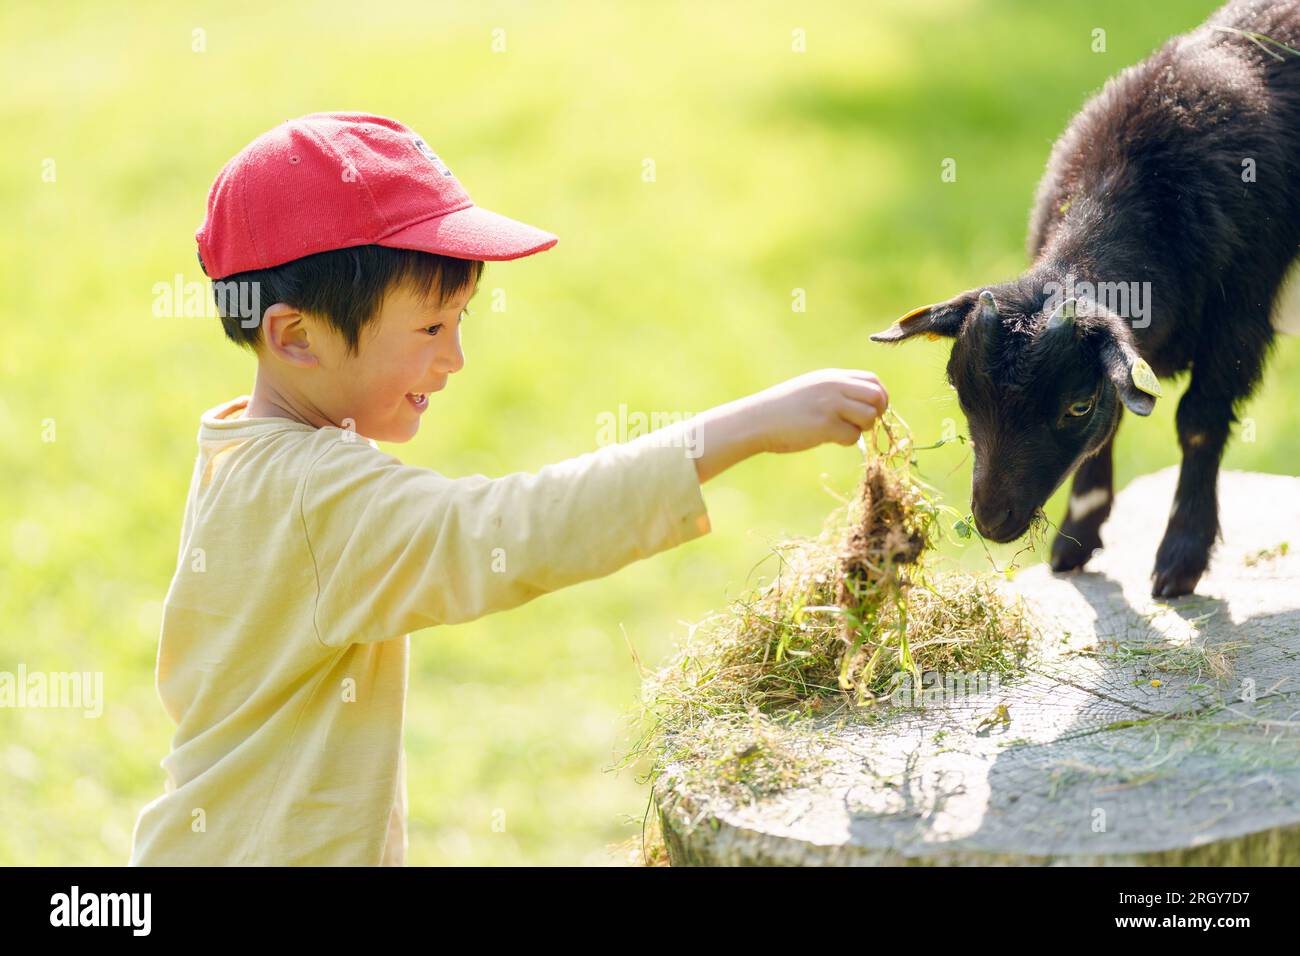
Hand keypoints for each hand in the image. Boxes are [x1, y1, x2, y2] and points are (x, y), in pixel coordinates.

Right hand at [746, 368, 887, 453]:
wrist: (756, 419)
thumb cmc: (783, 408)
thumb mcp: (811, 389)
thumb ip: (836, 391)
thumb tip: (865, 405)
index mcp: (832, 377)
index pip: (873, 381)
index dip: (878, 397)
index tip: (868, 410)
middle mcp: (834, 386)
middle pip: (878, 396)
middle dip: (876, 413)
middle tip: (861, 424)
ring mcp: (831, 405)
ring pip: (869, 416)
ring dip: (861, 428)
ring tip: (841, 430)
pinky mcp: (825, 425)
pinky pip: (852, 435)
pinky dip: (845, 441)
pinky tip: (827, 437)